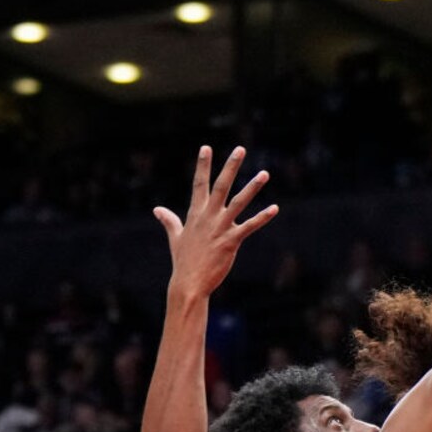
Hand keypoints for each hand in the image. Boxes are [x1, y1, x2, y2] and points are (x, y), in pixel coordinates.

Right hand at [155, 145, 278, 297]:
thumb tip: (157, 209)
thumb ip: (169, 221)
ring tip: (264, 173)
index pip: (199, 184)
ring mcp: (220, 228)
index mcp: (196, 214)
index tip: (206, 148)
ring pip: (238, 202)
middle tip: (240, 149)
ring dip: (252, 187)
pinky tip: (274, 208)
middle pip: (221, 186)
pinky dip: (262, 217)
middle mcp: (208, 217)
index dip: (203, 165)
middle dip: (230, 166)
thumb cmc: (184, 261)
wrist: (189, 283)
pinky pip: (249, 226)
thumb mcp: (176, 237)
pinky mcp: (230, 241)